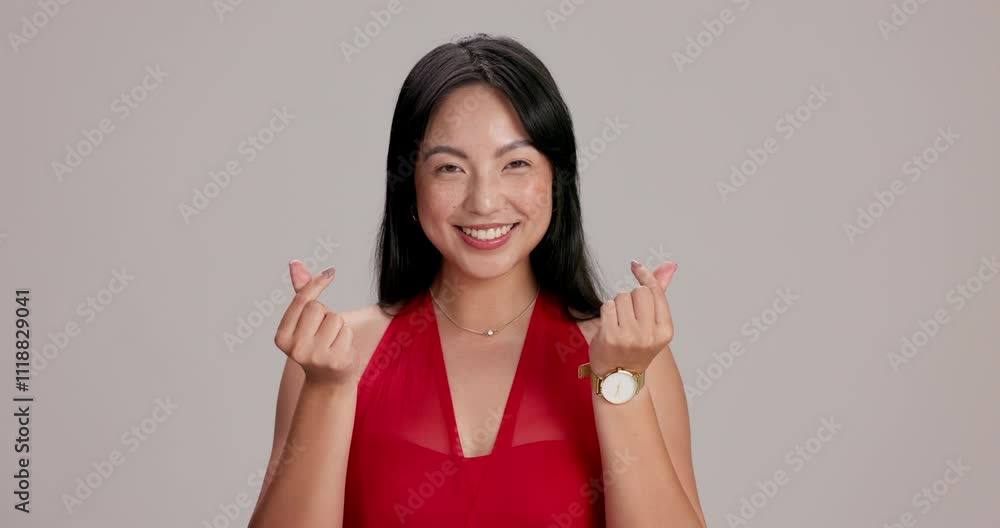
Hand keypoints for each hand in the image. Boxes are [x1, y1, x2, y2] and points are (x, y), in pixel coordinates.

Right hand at [274, 260, 357, 385]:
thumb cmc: (316, 344)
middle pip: (318, 307)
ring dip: (338, 326)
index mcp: (282, 337)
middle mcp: (295, 348)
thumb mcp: (305, 321)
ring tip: (332, 342)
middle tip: (323, 332)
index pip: (301, 301)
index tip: (330, 273)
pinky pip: (347, 332)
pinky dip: (347, 337)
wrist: (329, 381)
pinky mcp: (334, 360)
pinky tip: (340, 350)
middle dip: (325, 314)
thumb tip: (294, 263)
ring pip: (334, 319)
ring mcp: (314, 356)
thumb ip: (301, 293)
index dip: (316, 284)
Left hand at [588, 260, 677, 375]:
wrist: (619, 377)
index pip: (656, 292)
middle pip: (638, 292)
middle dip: (631, 296)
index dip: (645, 275)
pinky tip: (609, 326)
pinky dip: (606, 312)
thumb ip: (659, 292)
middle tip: (628, 314)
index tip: (635, 266)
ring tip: (619, 323)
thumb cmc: (636, 346)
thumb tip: (670, 265)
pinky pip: (607, 306)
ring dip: (617, 305)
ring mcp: (630, 337)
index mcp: (665, 331)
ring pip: (621, 297)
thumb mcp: (653, 323)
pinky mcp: (610, 337)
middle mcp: (649, 335)